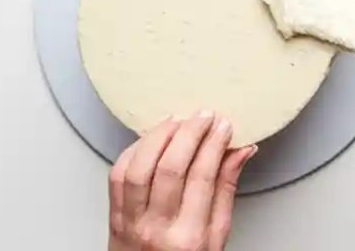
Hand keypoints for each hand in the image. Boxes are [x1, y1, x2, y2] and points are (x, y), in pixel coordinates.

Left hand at [108, 112, 256, 250]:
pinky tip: (151, 140)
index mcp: (189, 237)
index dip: (214, 144)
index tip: (224, 126)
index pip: (202, 177)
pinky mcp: (113, 216)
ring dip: (159, 136)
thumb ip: (226, 191)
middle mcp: (156, 228)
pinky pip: (118, 174)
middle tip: (204, 116)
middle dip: (190, 133)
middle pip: (170, 167)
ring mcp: (130, 222)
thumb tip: (241, 150)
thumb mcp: (216, 237)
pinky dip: (134, 150)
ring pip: (139, 166)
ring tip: (178, 120)